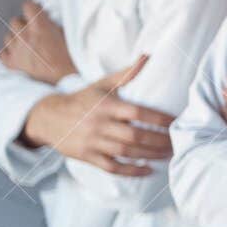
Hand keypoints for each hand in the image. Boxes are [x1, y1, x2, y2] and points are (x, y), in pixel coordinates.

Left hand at [0, 0, 75, 83]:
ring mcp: (17, 50)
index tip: (34, 11)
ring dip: (15, 38)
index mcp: (40, 27)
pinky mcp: (13, 64)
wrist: (66, 78)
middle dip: (23, 24)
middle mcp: (25, 36)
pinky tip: (16, 53)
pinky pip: (2, 53)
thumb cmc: (69, 59)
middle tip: (31, 30)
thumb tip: (45, 20)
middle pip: (14, 21)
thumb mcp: (65, 35)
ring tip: (25, 43)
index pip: (27, 6)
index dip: (32, 8)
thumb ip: (51, 25)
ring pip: (7, 36)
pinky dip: (8, 52)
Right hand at [21, 55, 174, 173]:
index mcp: (106, 105)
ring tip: (168, 154)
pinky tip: (148, 170)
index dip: (159, 119)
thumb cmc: (83, 99)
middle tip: (177, 142)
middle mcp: (99, 124)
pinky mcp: (87, 157)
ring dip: (150, 156)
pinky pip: (112, 167)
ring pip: (126, 153)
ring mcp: (92, 142)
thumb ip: (126, 73)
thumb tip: (148, 56)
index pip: (138, 112)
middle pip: (134, 136)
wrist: (48, 117)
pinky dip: (132, 171)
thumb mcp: (102, 84)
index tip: (177, 122)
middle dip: (159, 141)